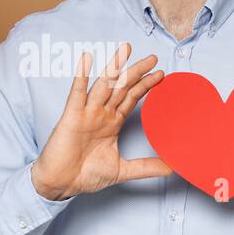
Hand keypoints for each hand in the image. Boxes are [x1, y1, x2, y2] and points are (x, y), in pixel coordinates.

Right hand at [31, 42, 171, 199]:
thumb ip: (146, 167)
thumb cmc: (85, 175)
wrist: (61, 184)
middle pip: (121, 87)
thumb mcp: (122, 170)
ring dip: (114, 67)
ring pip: (103, 85)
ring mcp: (86, 113)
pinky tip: (86, 60)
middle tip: (153, 58)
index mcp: (111, 123)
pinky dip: (81, 77)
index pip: (131, 98)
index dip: (145, 85)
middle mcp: (100, 114)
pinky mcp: (71, 117)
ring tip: (125, 50)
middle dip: (136, 72)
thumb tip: (171, 168)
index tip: (160, 74)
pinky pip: (77, 93)